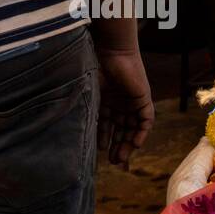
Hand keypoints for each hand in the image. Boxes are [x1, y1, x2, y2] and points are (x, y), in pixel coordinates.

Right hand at [96, 47, 154, 167]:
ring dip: (128, 144)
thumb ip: (85, 109)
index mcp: (107, 102)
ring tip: (121, 158)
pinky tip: (135, 144)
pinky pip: (146, 120)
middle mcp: (121, 104)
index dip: (104, 140)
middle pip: (122, 130)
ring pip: (133, 128)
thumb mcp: (88, 93)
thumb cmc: (94, 66)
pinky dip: (141, 132)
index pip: (107, 126)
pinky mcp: (143, 99)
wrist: (110, 50)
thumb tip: (68, 129)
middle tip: (114, 162)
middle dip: (118, 147)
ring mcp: (132, 102)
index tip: (99, 154)